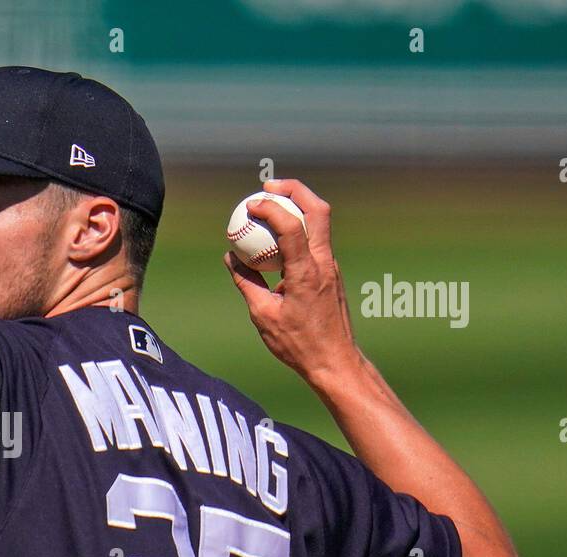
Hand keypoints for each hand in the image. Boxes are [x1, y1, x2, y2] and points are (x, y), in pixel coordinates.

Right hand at [223, 179, 360, 385]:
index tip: (250, 204)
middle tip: (268, 186)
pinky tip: (278, 238)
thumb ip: (246, 282)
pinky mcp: (332, 273)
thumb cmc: (298, 343)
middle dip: (294, 190)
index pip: (291, 226)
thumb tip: (232, 259)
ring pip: (320, 221)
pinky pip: (315, 240)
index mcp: (306, 273)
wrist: (335, 361)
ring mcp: (331, 266)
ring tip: (271, 204)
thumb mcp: (263, 315)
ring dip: (297, 206)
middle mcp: (324, 263)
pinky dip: (298, 229)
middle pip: (318, 209)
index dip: (270, 208)